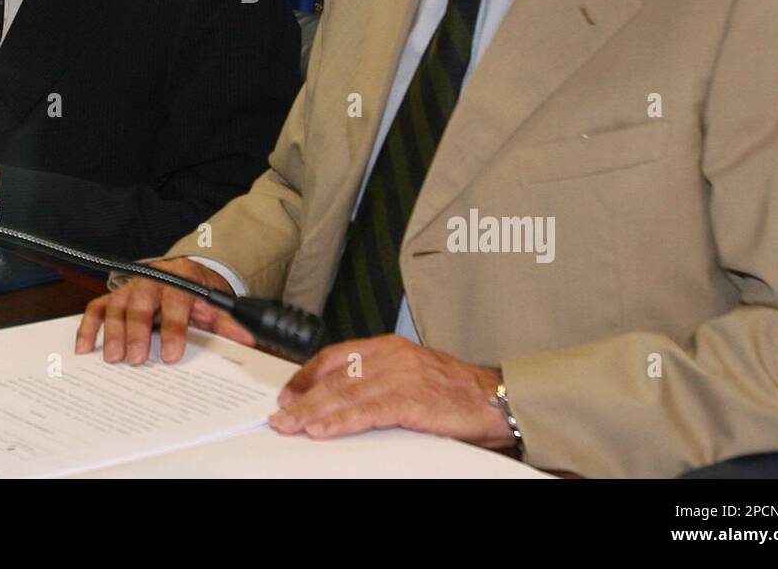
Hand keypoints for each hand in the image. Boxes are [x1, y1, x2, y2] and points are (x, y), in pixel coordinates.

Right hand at [75, 258, 254, 364]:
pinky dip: (88, 326)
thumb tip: (248, 339)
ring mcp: (130, 287)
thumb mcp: (215, 306)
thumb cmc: (196, 295)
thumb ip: (228, 323)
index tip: (172, 354)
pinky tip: (85, 348)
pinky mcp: (114, 296)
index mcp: (181, 279)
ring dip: (113, 332)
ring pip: (117, 305)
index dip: (173, 328)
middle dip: (138, 331)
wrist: (184, 275)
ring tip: (113, 358)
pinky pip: (97, 308)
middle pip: (141, 302)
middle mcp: (152, 279)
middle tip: (137, 358)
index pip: (176, 301)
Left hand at [268, 334, 511, 447]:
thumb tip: (342, 397)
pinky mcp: (413, 401)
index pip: (336, 356)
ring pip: (345, 394)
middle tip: (279, 415)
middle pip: (335, 377)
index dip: (307, 374)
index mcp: (390, 347)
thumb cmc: (457, 392)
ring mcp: (402, 377)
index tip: (287, 392)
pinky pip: (368, 413)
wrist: (498, 399)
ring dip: (312, 412)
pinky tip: (322, 431)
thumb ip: (380, 380)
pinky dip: (341, 422)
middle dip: (302, 397)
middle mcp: (393, 357)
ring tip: (290, 425)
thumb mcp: (413, 376)